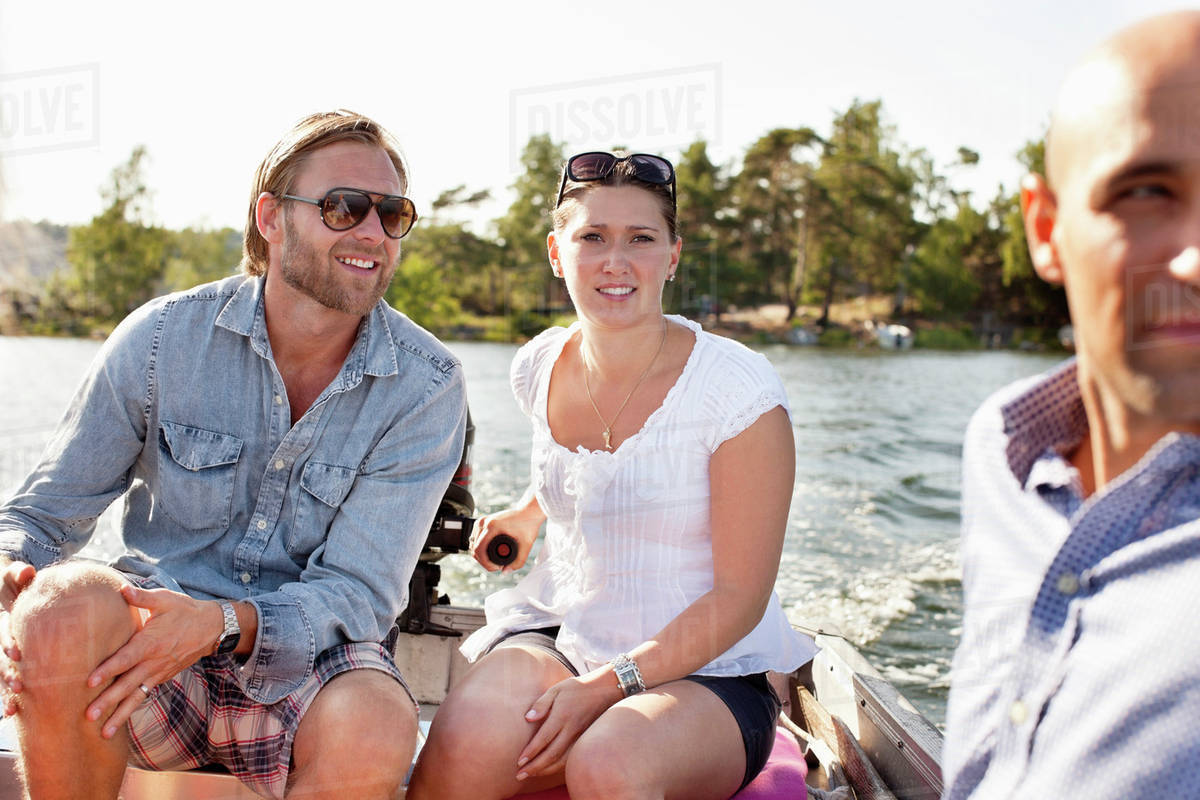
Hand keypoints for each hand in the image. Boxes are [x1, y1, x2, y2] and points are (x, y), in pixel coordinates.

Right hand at [0, 561, 35, 716]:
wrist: (7, 593)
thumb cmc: (15, 583)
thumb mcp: (13, 576)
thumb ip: (18, 573)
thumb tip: (27, 571)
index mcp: (3, 621)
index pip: (3, 633)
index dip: (8, 643)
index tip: (17, 653)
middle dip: (7, 673)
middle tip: (19, 685)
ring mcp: (0, 652)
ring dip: (5, 691)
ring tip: (12, 707)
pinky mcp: (7, 662)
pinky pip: (4, 682)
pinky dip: (6, 698)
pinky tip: (10, 713)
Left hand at [85, 585, 222, 737]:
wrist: (213, 627)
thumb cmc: (185, 611)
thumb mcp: (165, 599)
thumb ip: (142, 597)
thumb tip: (122, 589)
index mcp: (150, 642)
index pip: (125, 659)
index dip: (107, 671)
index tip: (89, 683)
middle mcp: (153, 662)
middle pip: (127, 685)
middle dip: (108, 702)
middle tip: (88, 716)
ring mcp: (159, 673)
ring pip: (136, 697)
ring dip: (119, 715)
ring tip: (103, 733)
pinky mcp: (162, 677)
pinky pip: (144, 695)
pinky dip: (132, 709)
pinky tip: (119, 721)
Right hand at [469, 506, 542, 572]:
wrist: (528, 512)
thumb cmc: (528, 526)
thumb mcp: (526, 545)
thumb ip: (518, 562)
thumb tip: (504, 572)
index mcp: (492, 526)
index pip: (479, 549)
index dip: (485, 563)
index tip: (496, 568)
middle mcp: (484, 522)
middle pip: (474, 548)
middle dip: (483, 561)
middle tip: (497, 566)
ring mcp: (481, 521)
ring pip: (472, 543)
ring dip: (480, 555)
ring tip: (494, 561)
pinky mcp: (482, 522)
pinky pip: (475, 538)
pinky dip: (480, 548)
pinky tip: (489, 553)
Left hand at [515, 671, 622, 780]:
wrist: (605, 690)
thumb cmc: (576, 689)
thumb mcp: (557, 689)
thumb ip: (541, 704)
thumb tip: (528, 718)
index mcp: (562, 715)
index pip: (544, 738)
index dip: (531, 751)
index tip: (519, 761)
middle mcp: (571, 729)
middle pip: (552, 754)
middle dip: (535, 767)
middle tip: (520, 775)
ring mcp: (579, 737)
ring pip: (562, 760)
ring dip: (545, 770)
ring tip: (530, 775)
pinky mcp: (584, 741)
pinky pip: (570, 758)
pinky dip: (557, 767)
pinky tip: (547, 769)